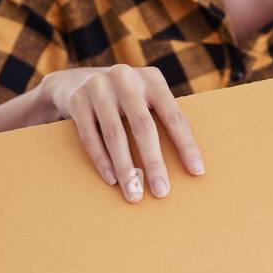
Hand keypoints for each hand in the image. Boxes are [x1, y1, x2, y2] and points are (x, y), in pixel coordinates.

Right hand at [40, 65, 205, 202]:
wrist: (76, 81)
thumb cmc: (125, 99)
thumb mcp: (146, 98)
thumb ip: (162, 119)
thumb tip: (188, 165)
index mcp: (152, 80)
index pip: (174, 116)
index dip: (186, 145)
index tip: (196, 172)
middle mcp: (126, 79)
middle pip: (144, 126)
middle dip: (154, 163)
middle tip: (162, 192)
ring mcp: (99, 87)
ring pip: (115, 135)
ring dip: (126, 169)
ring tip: (134, 194)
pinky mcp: (77, 100)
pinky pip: (90, 136)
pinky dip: (102, 161)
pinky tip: (112, 181)